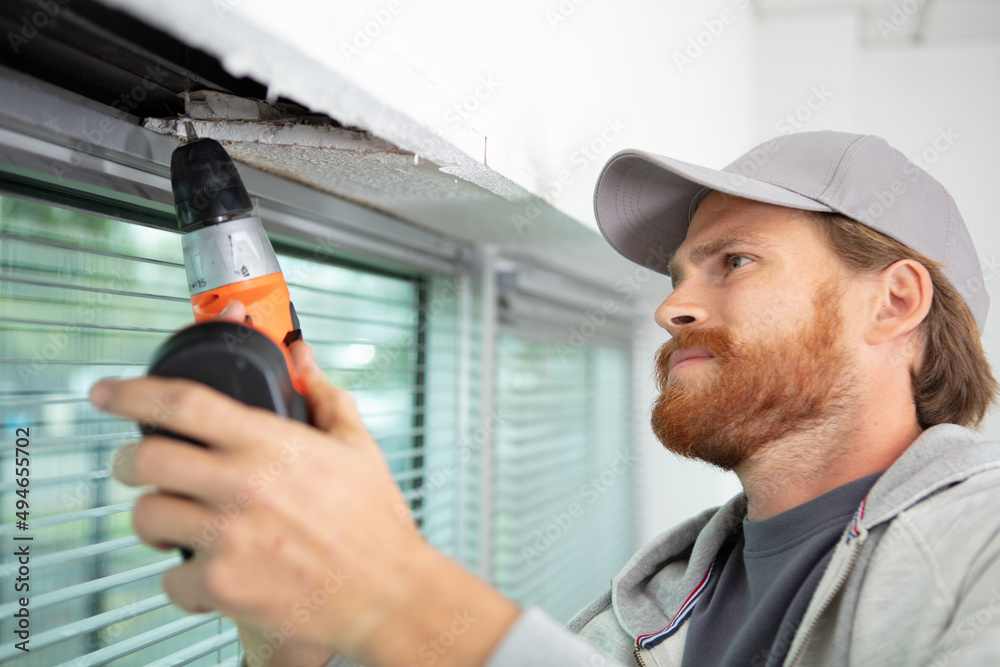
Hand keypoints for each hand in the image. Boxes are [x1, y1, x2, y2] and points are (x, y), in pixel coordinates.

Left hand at [91, 301, 518, 665]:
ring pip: (148, 518)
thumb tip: (301, 356)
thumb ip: (323, 395)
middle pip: (147, 459)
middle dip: (127, 461)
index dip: (134, 393)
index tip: (108, 392)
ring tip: (174, 523)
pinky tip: (208, 570)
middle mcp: (244, 486)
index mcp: (273, 445)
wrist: (388, 594)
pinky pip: (171, 578)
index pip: (185, 403)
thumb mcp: (356, 446)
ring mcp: (230, 538)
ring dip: (154, 518)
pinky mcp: (225, 586)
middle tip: (135, 465)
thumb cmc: (375, 525)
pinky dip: (182, 577)